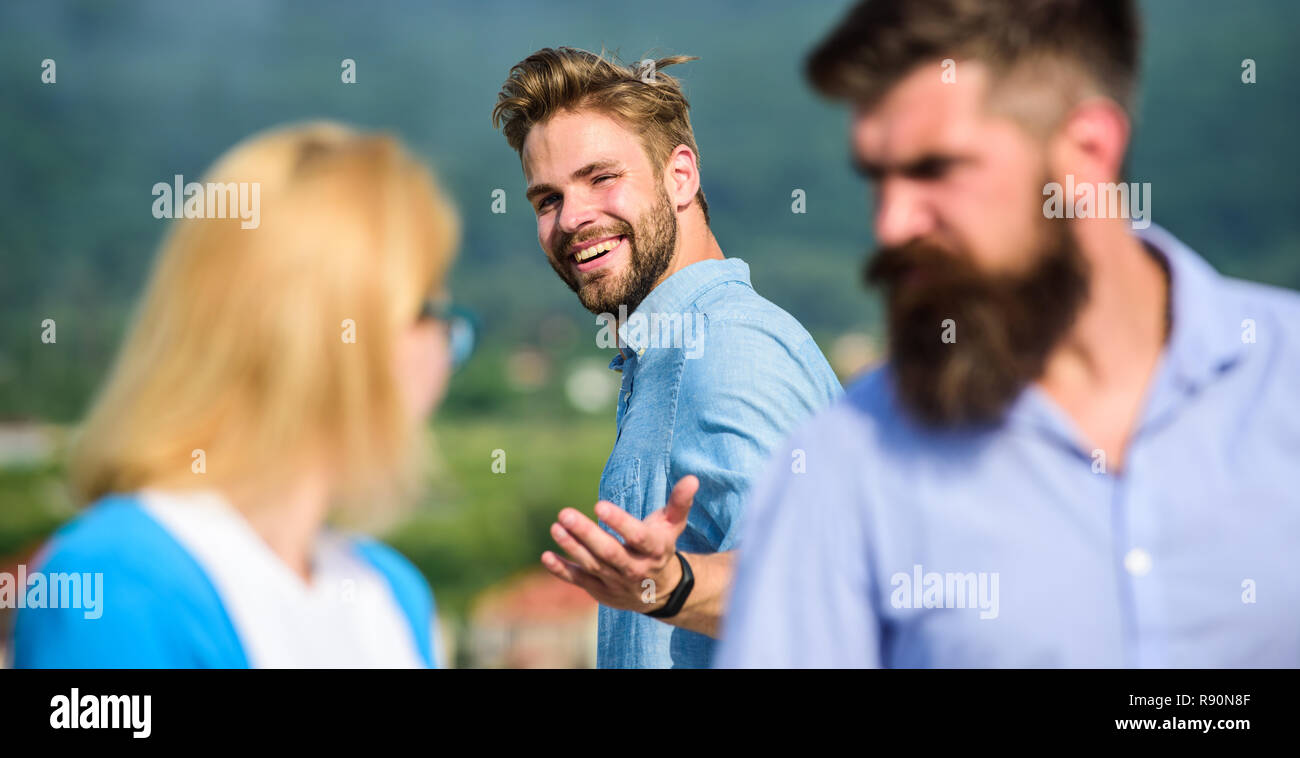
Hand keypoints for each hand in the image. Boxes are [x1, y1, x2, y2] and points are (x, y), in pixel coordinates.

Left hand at [541, 475, 698, 612]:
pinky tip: (547, 556)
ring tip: (556, 527)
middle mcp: (635, 569)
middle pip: (610, 553)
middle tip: (565, 514)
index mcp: (655, 550)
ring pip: (592, 565)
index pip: (637, 537)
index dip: (619, 522)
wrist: (659, 591)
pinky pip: (579, 580)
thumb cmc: (662, 546)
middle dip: (587, 534)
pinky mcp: (600, 590)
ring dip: (572, 547)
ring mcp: (616, 582)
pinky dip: (562, 570)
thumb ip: (680, 502)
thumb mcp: (673, 525)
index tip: (599, 505)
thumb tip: (691, 478)